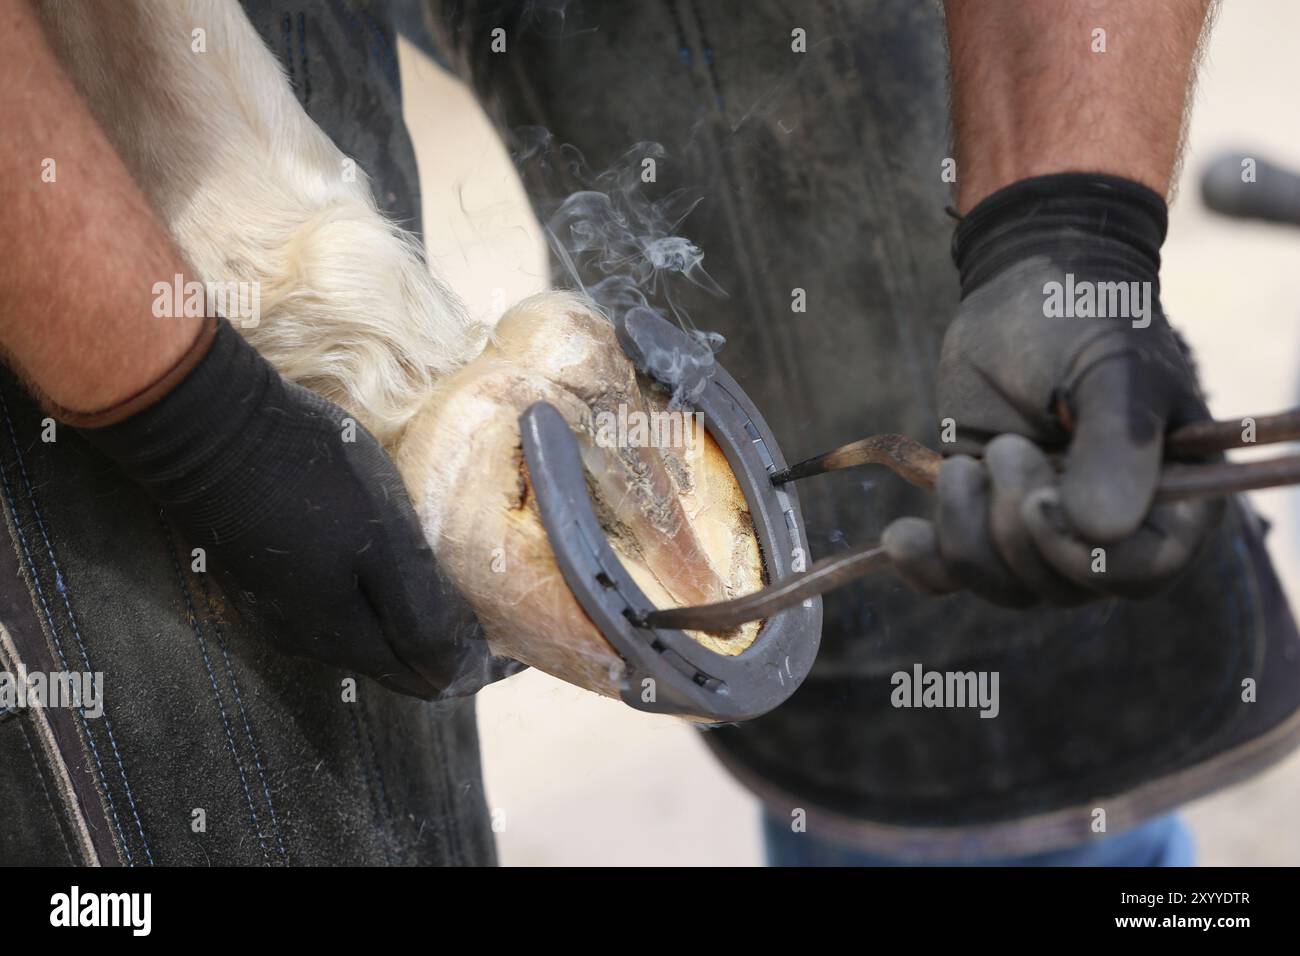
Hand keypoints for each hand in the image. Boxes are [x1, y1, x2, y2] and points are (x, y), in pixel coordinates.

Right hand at [76, 318, 492, 696]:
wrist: (211, 426)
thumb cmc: (311, 477)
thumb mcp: (385, 543)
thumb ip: (420, 613)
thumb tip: (459, 674)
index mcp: (342, 637)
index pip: (427, 680)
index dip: (478, 667)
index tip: (518, 641)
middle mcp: (306, 636)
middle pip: (396, 662)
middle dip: (448, 646)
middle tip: (495, 612)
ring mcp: (278, 604)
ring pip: (364, 633)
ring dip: (412, 621)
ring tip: (456, 585)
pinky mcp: (264, 570)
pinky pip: (335, 603)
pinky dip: (378, 597)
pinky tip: (395, 561)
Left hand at [883, 174, 1222, 605]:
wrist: (1022, 288)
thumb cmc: (1084, 318)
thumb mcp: (1111, 370)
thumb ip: (1116, 444)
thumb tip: (1099, 532)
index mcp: (1171, 497)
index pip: (1137, 572)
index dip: (1080, 555)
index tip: (1038, 502)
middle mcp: (1112, 527)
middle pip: (1061, 585)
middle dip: (1017, 526)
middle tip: (1008, 446)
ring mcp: (1046, 529)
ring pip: (1005, 586)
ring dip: (969, 530)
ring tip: (967, 462)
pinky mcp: (984, 518)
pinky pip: (954, 575)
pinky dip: (925, 563)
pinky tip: (902, 535)